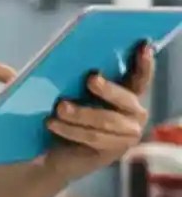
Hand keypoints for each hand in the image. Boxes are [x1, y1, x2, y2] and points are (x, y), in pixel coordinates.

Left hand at [43, 42, 153, 179]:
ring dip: (81, 113)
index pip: (139, 77)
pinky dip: (70, 130)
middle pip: (125, 99)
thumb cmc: (65, 111)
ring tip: (59, 108)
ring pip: (105, 121)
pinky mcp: (112, 151)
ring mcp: (126, 134)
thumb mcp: (70, 91)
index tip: (143, 46)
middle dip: (108, 89)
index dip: (144, 63)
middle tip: (91, 79)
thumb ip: (75, 78)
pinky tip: (52, 123)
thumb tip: (60, 61)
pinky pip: (92, 137)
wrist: (54, 149)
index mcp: (127, 92)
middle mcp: (134, 112)